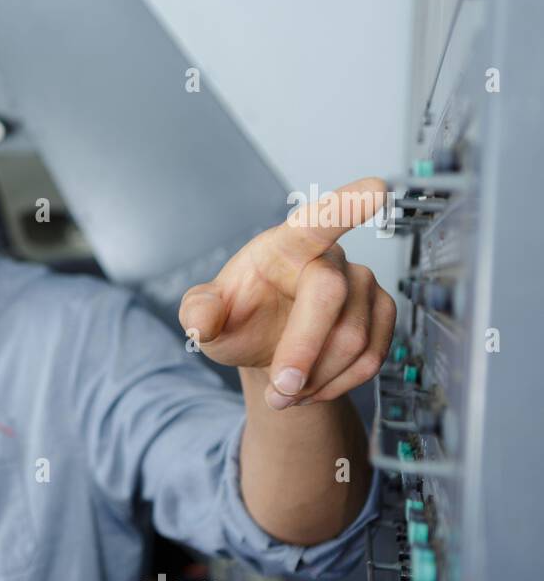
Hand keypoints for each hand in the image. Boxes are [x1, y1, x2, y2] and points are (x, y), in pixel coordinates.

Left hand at [178, 177, 396, 408]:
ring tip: (285, 389)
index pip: (316, 221)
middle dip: (302, 354)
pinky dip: (337, 385)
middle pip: (330, 302)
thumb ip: (198, 314)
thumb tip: (199, 323)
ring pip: (353, 341)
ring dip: (315, 379)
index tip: (376, 189)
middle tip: (277, 391)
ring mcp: (363, 284)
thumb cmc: (238, 319)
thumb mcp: (206, 317)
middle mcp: (330, 258)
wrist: (265, 346)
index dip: (345, 205)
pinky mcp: (382, 314)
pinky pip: (371, 359)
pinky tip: (311, 386)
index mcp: (286, 245)